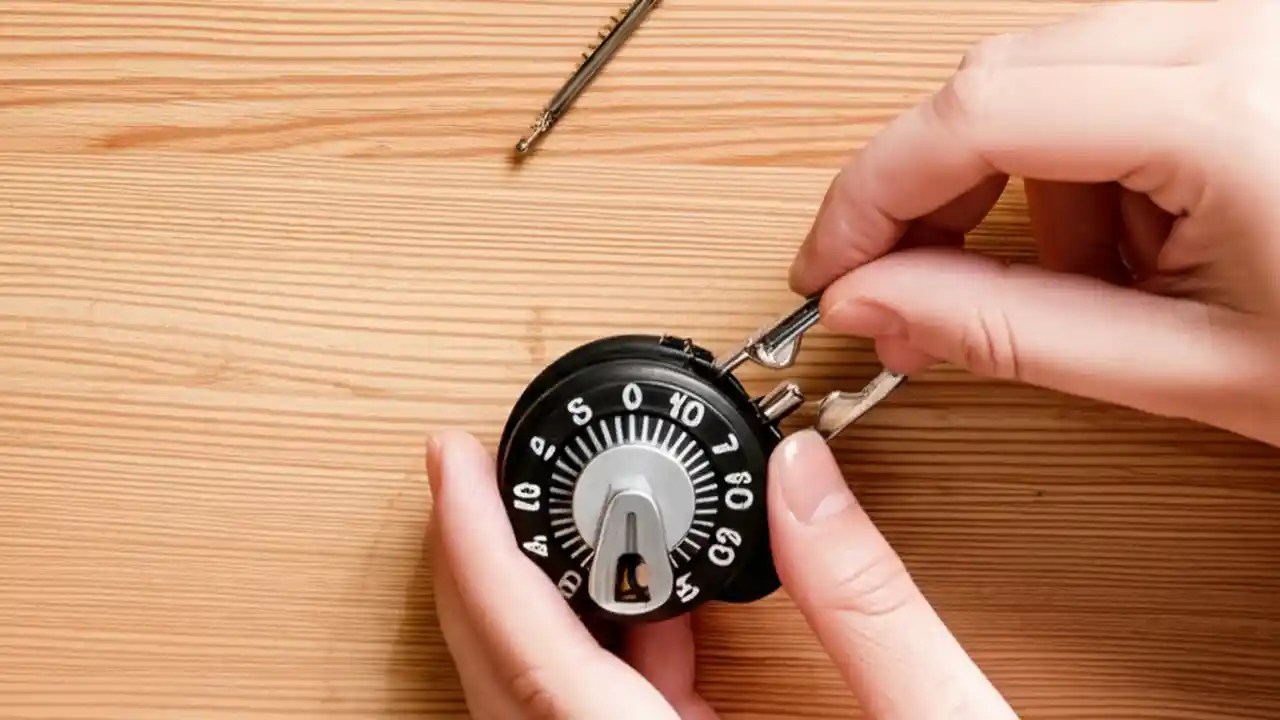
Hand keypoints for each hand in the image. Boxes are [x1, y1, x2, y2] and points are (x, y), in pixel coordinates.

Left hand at [429, 429, 1017, 718]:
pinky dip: (613, 664)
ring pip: (549, 716)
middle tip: (475, 481)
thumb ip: (868, 607)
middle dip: (482, 574)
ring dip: (541, 614)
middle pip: (513, 691)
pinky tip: (653, 614)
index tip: (455, 473)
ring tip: (552, 524)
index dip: (483, 559)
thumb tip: (805, 487)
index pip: (542, 669)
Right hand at [790, 0, 1279, 447]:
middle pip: (995, 80)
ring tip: (1099, 281)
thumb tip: (875, 305)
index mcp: (1227, 112)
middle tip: (915, 284)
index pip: (974, 117)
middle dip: (937, 194)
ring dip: (1030, 186)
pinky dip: (1089, 163)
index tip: (830, 262)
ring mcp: (1246, 26)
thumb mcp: (1187, 365)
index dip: (871, 195)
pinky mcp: (1247, 42)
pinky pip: (1110, 73)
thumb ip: (1005, 329)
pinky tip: (1143, 232)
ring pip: (1045, 76)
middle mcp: (1238, 33)